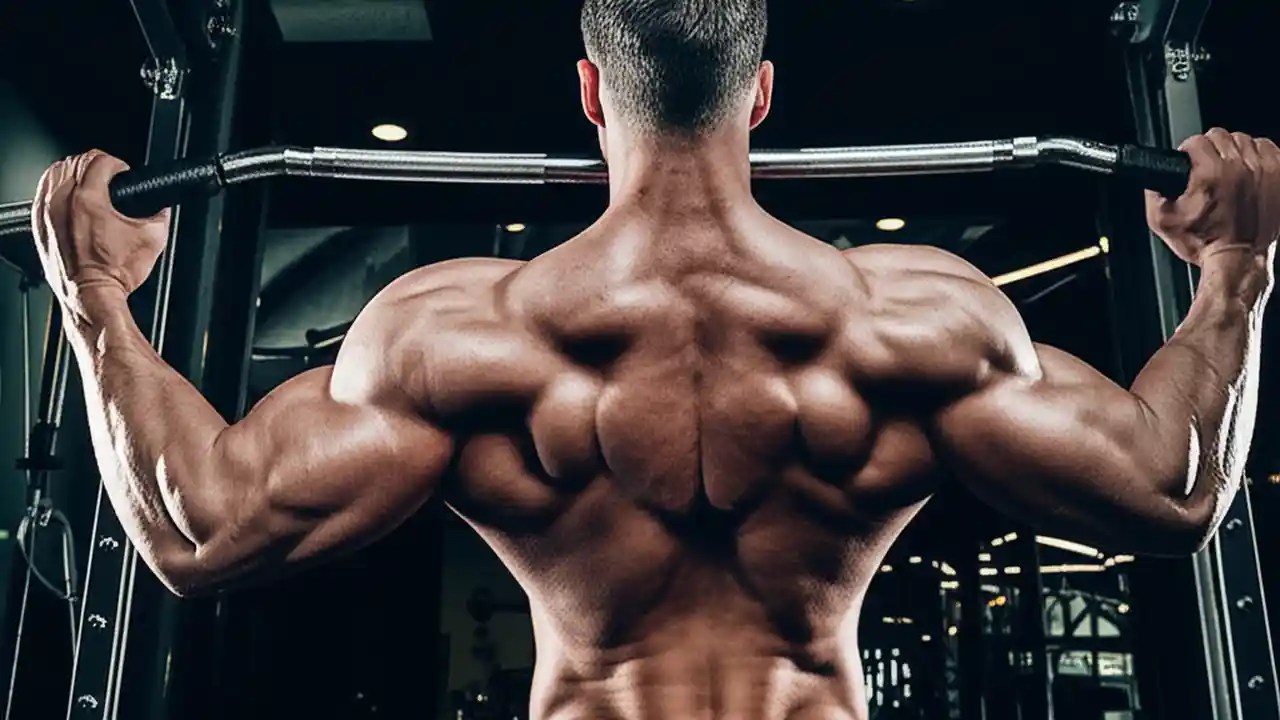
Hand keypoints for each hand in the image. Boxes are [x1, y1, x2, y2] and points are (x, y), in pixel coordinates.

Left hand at [31, 150, 168, 318]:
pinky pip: (41, 192)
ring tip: (87, 181)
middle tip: (109, 177)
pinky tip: (67, 194)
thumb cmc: (115, 273)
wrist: (91, 295)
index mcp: (90, 201)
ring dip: (72, 171)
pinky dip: (54, 187)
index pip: (99, 161)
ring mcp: (47, 214)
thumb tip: (161, 206)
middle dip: (95, 165)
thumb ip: (160, 215)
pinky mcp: (39, 225)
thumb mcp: (153, 239)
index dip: (117, 163)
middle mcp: (63, 203)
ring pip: (53, 172)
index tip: (123, 173)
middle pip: (75, 162)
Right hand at [1147, 128, 1279, 266]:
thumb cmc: (1204, 244)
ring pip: (1247, 140)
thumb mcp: (1162, 222)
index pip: (1196, 141)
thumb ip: (1153, 194)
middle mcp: (1238, 167)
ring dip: (1236, 152)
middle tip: (1209, 169)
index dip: (1188, 151)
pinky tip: (1251, 173)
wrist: (1239, 259)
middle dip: (1211, 151)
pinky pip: (1270, 149)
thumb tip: (1154, 179)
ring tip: (1231, 172)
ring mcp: (1264, 170)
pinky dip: (1260, 157)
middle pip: (1221, 136)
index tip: (1190, 162)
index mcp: (1209, 173)